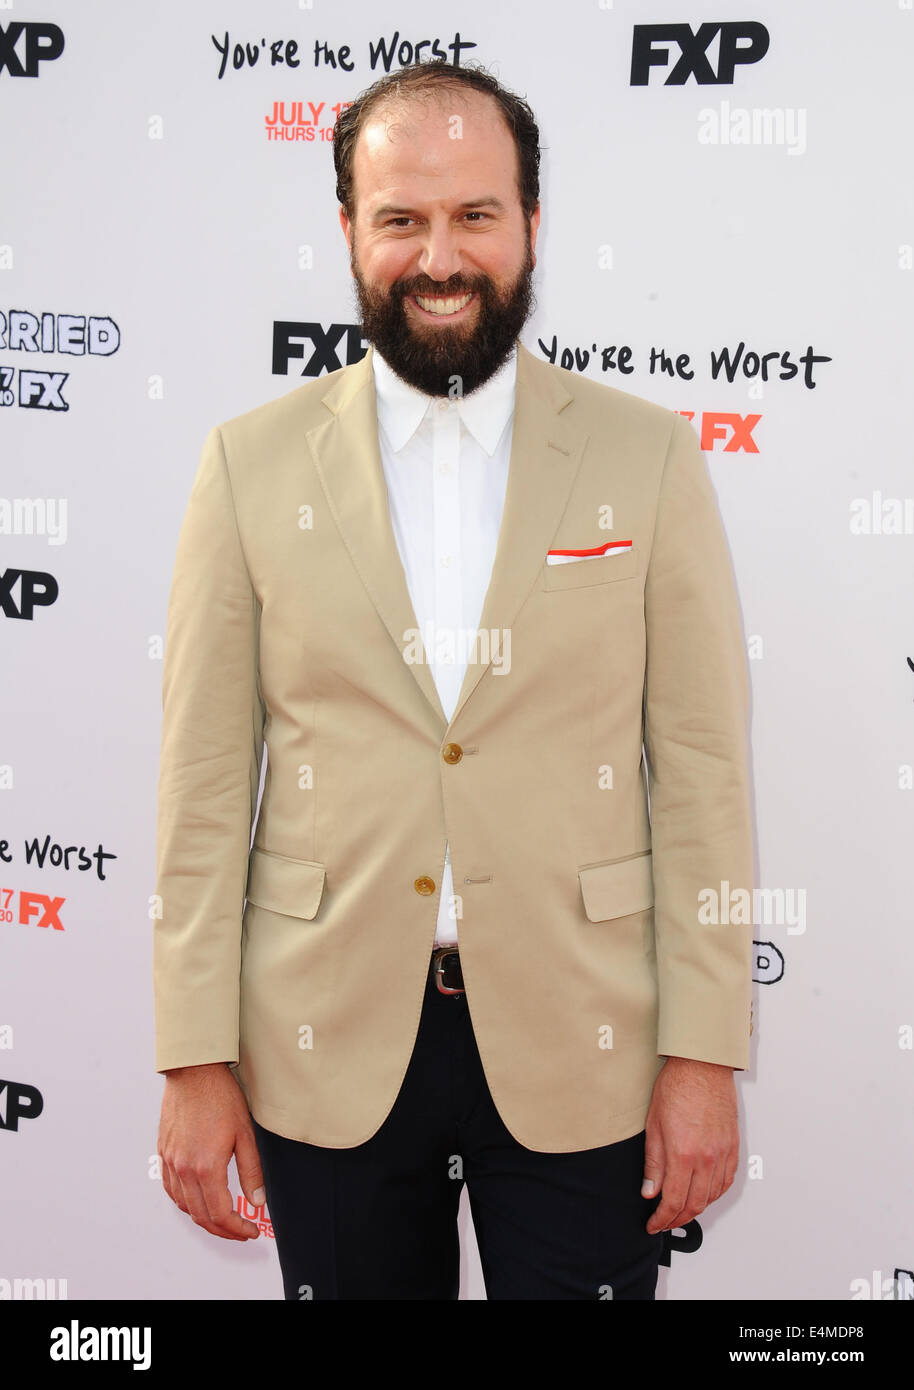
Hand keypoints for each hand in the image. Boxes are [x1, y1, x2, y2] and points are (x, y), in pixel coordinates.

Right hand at [158, 1062, 265, 1240]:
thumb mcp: (245, 1134)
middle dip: (223, 1230)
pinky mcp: (163, 1153)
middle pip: (201, 1216)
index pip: (221, 1214)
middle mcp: (185, 1170)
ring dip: (204, 1219)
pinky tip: (197, 1201)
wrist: (193, 1073)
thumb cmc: (220, 1097)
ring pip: (184, 1206)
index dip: (238, 1229)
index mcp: (206, 1167)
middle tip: (241, 1231)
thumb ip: (251, 1172)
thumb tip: (257, 1201)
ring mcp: (171, 1162)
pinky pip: (171, 1190)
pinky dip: (185, 1203)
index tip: (251, 1231)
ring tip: (223, 1219)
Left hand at [641, 1056, 737, 1234]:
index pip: (673, 1201)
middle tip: (665, 1221)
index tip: (654, 1223)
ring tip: (682, 1210)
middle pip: (695, 1204)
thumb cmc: (677, 1088)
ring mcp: (723, 1153)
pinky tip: (704, 1193)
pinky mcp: (733, 1146)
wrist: (702, 1065)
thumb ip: (653, 1163)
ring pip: (712, 1196)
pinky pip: (727, 1180)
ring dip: (697, 1209)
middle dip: (678, 1218)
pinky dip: (715, 1193)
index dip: (662, 1218)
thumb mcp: (653, 1126)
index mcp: (683, 1154)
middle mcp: (706, 1158)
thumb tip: (650, 1191)